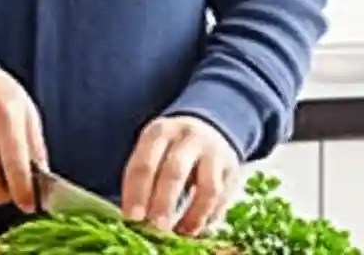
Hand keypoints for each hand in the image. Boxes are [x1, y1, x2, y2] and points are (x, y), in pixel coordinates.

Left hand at [121, 115, 239, 234]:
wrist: (208, 130)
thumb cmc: (169, 149)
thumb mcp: (153, 150)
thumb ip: (143, 177)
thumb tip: (133, 216)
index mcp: (160, 131)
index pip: (145, 163)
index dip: (137, 192)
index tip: (132, 216)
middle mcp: (189, 137)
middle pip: (175, 172)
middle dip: (164, 202)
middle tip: (156, 226)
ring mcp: (214, 152)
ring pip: (207, 188)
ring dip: (193, 215)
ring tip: (180, 232)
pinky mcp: (232, 169)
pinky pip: (222, 198)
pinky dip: (208, 217)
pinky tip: (194, 227)